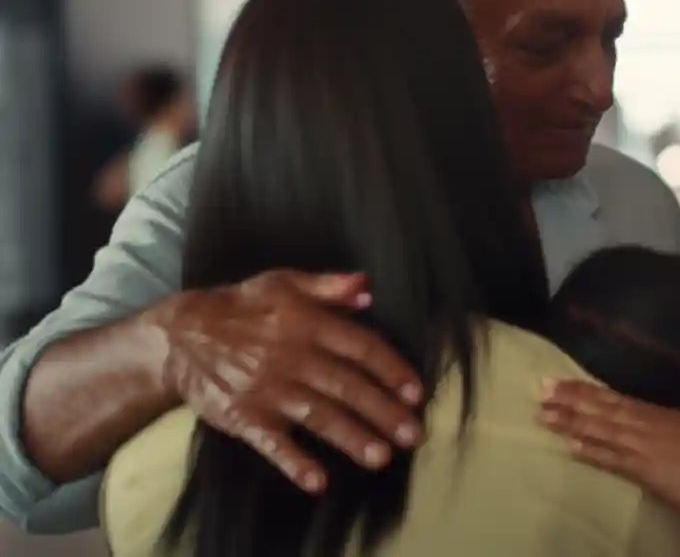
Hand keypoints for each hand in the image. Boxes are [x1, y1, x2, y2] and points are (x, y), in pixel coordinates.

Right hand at [148, 270, 424, 493]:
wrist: (179, 337)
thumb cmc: (242, 307)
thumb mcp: (283, 283)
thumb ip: (327, 286)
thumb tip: (367, 288)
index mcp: (306, 323)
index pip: (359, 347)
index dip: (390, 370)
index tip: (415, 393)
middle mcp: (291, 357)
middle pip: (346, 386)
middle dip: (382, 411)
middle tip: (413, 434)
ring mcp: (267, 389)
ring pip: (318, 415)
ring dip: (351, 437)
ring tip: (382, 457)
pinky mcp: (243, 416)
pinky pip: (272, 443)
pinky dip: (294, 463)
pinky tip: (318, 482)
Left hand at [539, 380, 679, 555]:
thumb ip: (670, 428)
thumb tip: (653, 426)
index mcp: (661, 413)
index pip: (615, 398)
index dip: (586, 390)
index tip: (559, 381)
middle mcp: (648, 425)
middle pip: (602, 409)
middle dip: (570, 399)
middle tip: (540, 388)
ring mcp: (644, 448)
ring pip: (601, 430)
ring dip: (571, 423)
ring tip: (544, 414)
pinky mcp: (646, 472)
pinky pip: (612, 460)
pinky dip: (591, 452)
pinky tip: (569, 446)